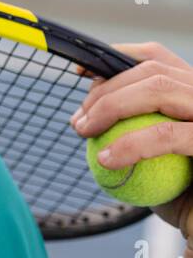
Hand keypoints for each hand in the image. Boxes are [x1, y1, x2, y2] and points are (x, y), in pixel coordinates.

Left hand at [72, 42, 192, 244]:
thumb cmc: (180, 198)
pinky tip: (104, 159)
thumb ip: (128, 130)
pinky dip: (130, 143)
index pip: (157, 59)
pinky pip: (167, 134)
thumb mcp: (149, 160)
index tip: (80, 73)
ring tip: (84, 132)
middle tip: (78, 121)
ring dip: (110, 106)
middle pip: (153, 71)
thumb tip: (83, 113)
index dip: (115, 58)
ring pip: (159, 89)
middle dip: (105, 90)